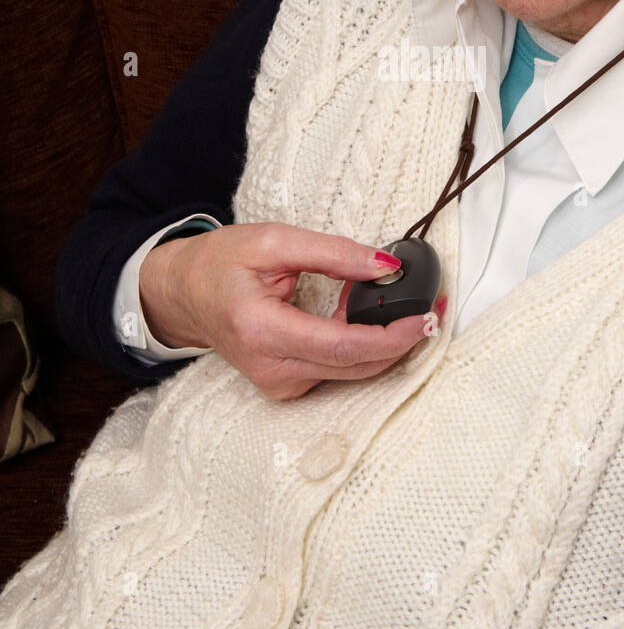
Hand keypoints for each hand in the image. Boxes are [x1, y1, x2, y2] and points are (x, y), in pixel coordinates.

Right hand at [137, 222, 446, 398]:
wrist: (185, 293)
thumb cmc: (222, 263)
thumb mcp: (274, 240)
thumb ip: (333, 253)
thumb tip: (386, 266)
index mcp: (262, 331)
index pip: (344, 347)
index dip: (392, 336)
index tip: (426, 317)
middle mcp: (270, 369)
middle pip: (357, 367)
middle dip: (401, 341)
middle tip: (433, 308)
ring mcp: (278, 385)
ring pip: (352, 374)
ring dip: (385, 344)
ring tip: (403, 307)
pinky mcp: (286, 388)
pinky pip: (338, 372)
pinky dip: (361, 348)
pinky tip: (366, 320)